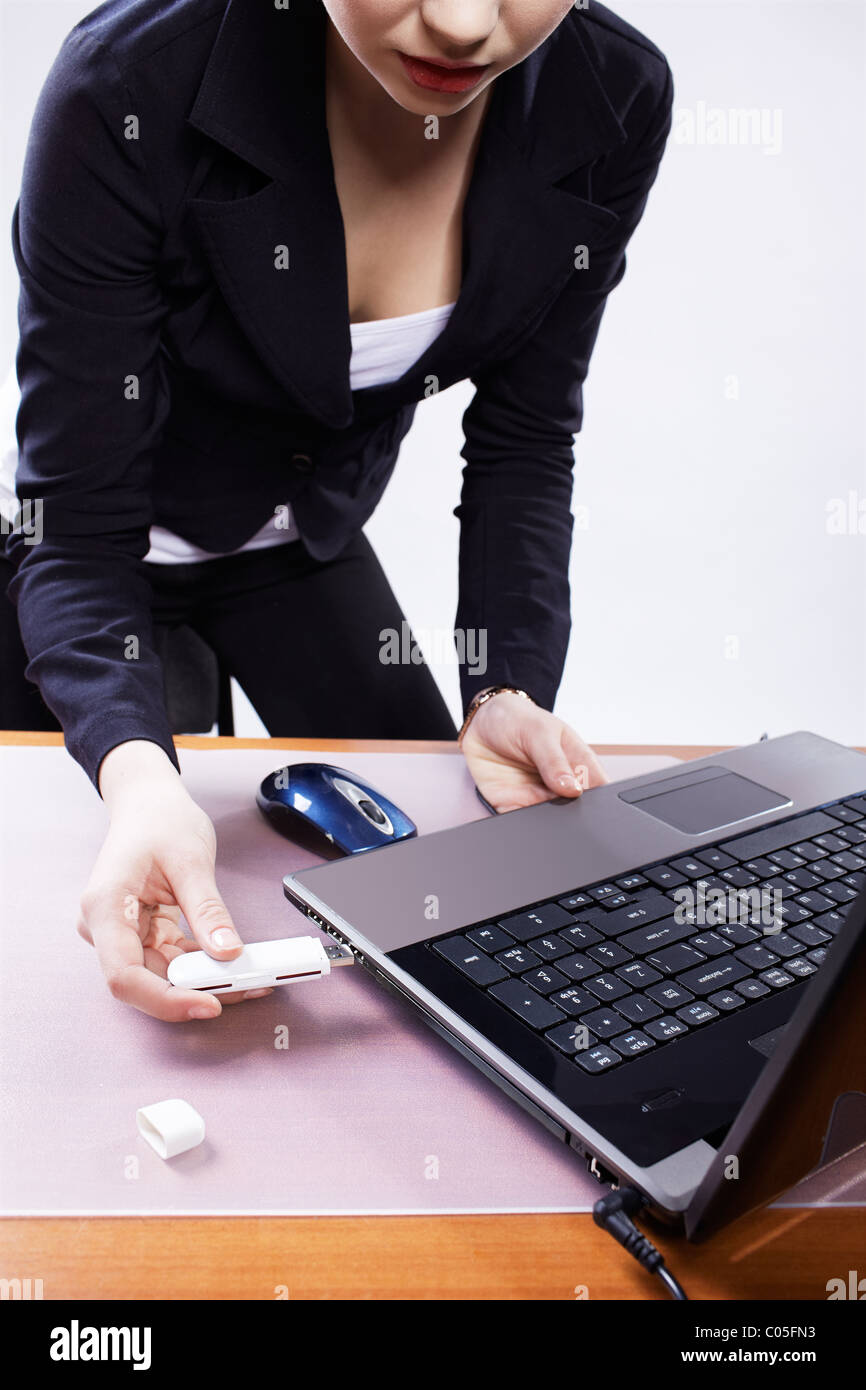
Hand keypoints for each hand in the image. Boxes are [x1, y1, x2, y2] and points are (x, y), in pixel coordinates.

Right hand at [77, 741, 268, 1020]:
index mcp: (106, 907)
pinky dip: (204, 967)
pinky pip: (173, 961)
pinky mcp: (144, 933)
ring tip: (253, 979)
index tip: (208, 1004)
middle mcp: (107, 927)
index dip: (165, 999)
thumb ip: (207, 910)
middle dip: (196, 992)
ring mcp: (125, 932)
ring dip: (205, 982)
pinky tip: (236, 966)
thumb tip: (228, 952)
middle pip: (145, 982)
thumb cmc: (159, 820)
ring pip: (163, 976)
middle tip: (248, 989)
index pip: (124, 976)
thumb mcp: (190, 861)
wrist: (149, 802)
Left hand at [460, 692, 608, 812]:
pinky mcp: (513, 806)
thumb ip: (555, 760)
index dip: (599, 803)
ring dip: (545, 825)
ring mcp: (538, 798)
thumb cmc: (518, 719)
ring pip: (549, 824)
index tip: (587, 804)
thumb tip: (572, 788)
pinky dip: (519, 827)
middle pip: (576, 812)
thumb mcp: (540, 731)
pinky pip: (519, 824)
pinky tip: (517, 821)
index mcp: (578, 764)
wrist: (481, 722)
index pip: (599, 790)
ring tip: (534, 810)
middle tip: (558, 808)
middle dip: (571, 818)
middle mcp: (561, 786)